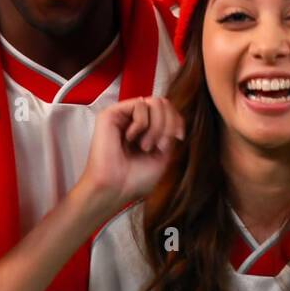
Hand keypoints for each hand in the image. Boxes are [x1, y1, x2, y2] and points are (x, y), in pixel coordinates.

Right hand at [77, 97, 181, 215]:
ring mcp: (123, 115)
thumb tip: (174, 116)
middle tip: (158, 146)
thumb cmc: (136, 177)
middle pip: (164, 103)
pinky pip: (140, 104)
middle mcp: (134, 119)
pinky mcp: (111, 114)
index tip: (177, 138)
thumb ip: (170, 131)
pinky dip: (141, 124)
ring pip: (155, 102)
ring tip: (144, 145)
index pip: (169, 109)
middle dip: (168, 125)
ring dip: (156, 127)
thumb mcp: (164, 153)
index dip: (178, 120)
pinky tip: (130, 138)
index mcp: (146, 128)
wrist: (116, 188)